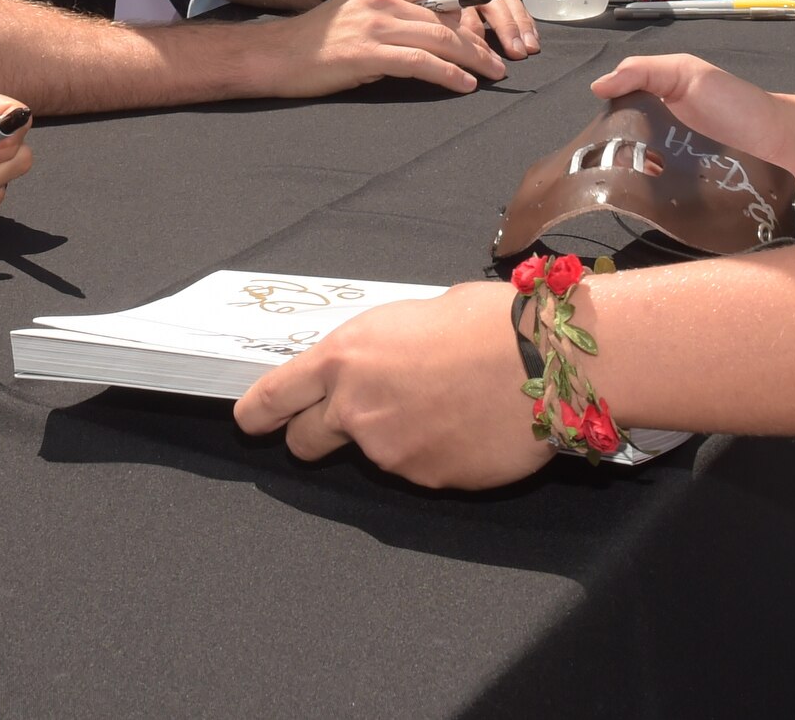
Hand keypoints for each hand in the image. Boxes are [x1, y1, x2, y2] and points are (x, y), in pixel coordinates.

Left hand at [235, 281, 549, 488]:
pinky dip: (433, 452)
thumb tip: (377, 365)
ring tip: (441, 403)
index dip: (258, 411)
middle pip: (305, 441)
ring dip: (391, 436)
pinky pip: (418, 468)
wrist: (544, 362)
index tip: (250, 419)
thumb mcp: (412, 317)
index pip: (275, 395)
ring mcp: (391, 452)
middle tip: (343, 421)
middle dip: (314, 435)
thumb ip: (377, 352)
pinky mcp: (427, 479)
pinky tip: (466, 425)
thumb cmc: (485, 322)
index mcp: (345, 357)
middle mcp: (356, 410)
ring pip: (372, 453)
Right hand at [270, 0, 538, 96]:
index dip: (468, 8)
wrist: (278, 55)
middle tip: (499, 59)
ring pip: (440, 39)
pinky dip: (449, 75)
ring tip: (492, 74)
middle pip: (447, 16)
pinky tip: (464, 85)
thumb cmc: (321, 38)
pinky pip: (422, 63)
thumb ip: (396, 8)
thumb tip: (439, 27)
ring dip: (474, 59)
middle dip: (479, 40)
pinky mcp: (370, 53)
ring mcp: (375, 24)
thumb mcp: (360, 9)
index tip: (485, 29)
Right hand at [593, 52, 794, 202]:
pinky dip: (659, 220)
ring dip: (632, 198)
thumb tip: (597, 86)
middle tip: (604, 176)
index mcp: (652, 125)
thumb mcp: (688, 73)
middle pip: (622, 170)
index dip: (598, 140)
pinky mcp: (692, 217)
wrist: (792, 145)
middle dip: (609, 173)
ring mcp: (674, 190)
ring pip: (640, 199)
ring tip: (624, 197)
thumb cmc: (740, 105)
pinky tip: (654, 215)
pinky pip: (668, 222)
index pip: (612, 136)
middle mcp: (658, 158)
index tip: (587, 147)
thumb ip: (644, 71)